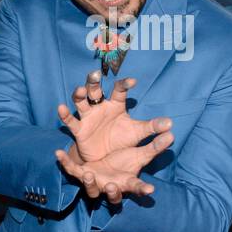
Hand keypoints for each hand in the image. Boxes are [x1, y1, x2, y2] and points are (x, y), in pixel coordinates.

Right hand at [55, 71, 170, 162]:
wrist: (106, 157)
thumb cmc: (121, 140)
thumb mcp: (137, 133)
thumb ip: (152, 127)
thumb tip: (171, 124)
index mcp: (116, 105)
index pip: (119, 90)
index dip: (124, 84)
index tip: (132, 81)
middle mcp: (100, 107)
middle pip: (96, 90)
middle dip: (94, 81)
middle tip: (95, 74)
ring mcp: (88, 117)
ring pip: (81, 101)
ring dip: (79, 94)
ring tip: (80, 90)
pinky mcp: (79, 129)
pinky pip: (71, 120)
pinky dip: (64, 114)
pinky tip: (60, 108)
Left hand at [56, 135, 172, 203]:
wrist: (102, 162)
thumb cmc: (124, 161)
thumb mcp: (139, 153)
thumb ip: (154, 146)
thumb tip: (171, 133)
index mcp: (127, 182)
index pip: (137, 187)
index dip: (142, 189)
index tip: (150, 189)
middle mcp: (110, 186)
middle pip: (112, 194)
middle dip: (112, 192)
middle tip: (112, 187)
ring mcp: (94, 183)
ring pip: (91, 187)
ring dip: (89, 183)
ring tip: (89, 174)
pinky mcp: (80, 174)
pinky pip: (71, 170)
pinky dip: (65, 163)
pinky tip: (58, 154)